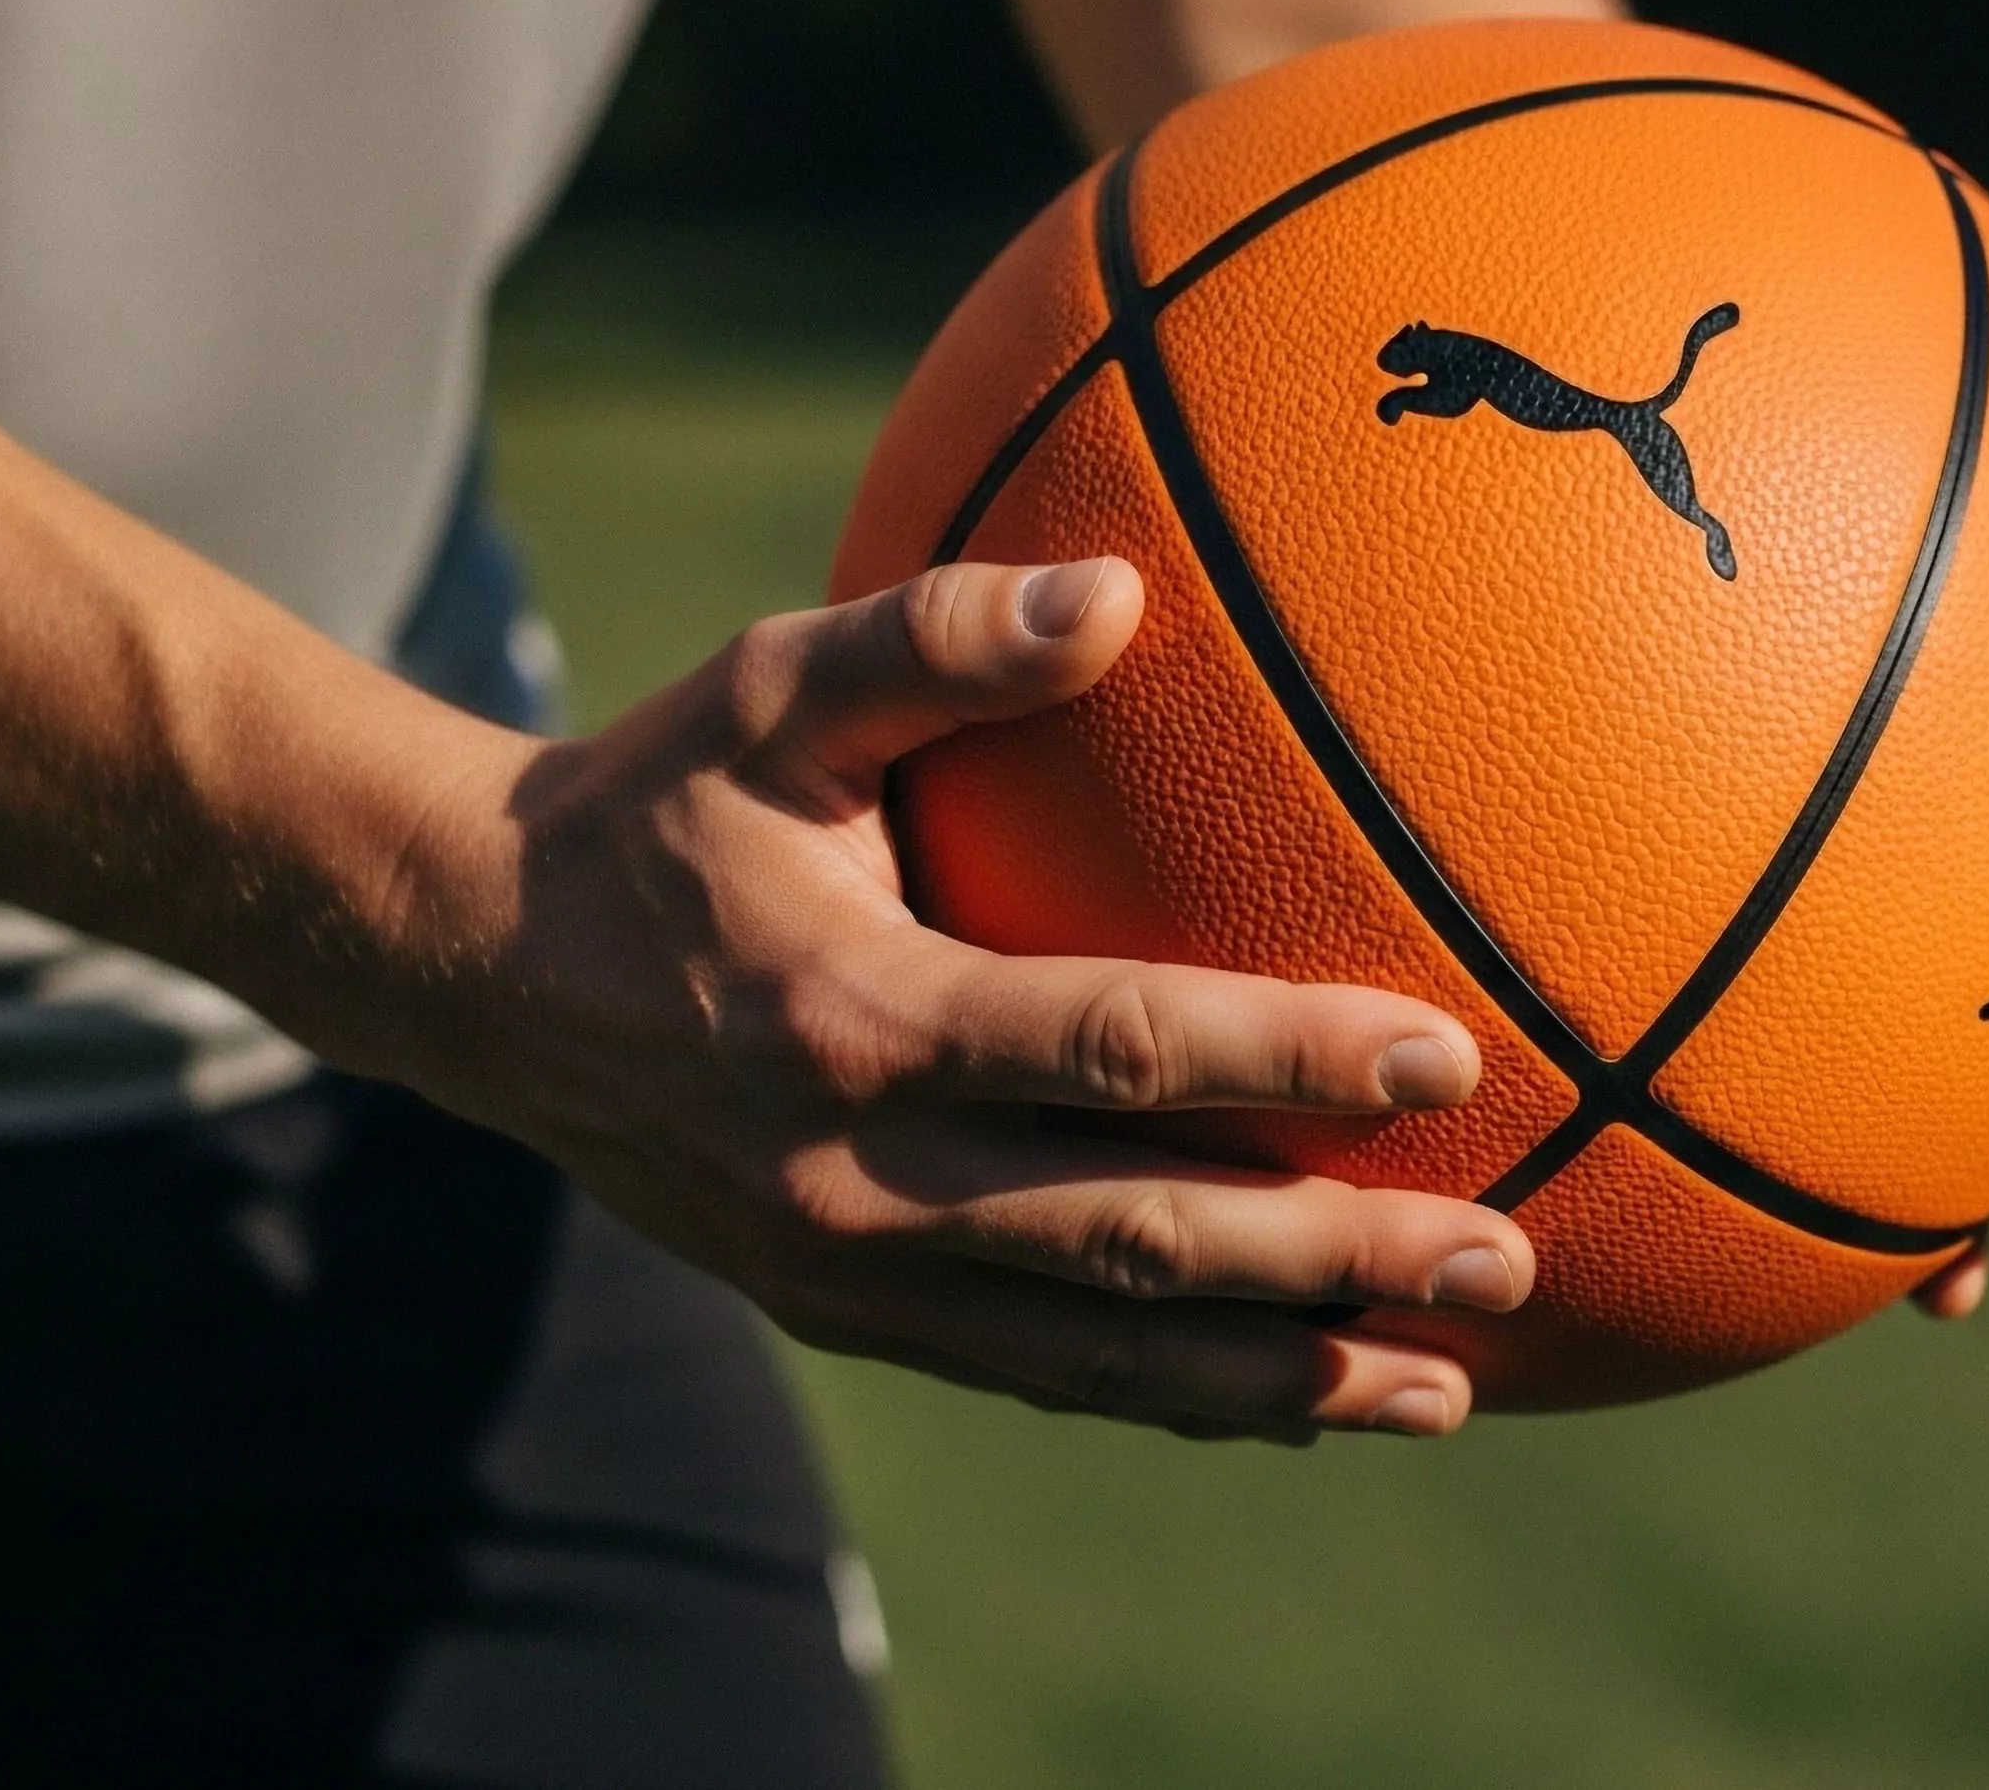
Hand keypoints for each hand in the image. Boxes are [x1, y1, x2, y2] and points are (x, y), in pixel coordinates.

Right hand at [352, 558, 1534, 1440]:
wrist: (477, 973)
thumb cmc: (659, 805)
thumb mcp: (772, 688)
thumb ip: (940, 635)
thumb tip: (1121, 585)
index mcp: (854, 1013)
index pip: (1113, 1049)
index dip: (1285, 1058)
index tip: (1448, 1057)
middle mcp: (858, 1174)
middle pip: (1140, 1242)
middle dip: (1336, 1263)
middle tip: (1512, 1264)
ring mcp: (853, 1272)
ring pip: (1104, 1352)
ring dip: (1285, 1379)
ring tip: (1451, 1388)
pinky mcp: (852, 1317)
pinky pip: (1046, 1374)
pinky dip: (1182, 1399)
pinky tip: (1309, 1402)